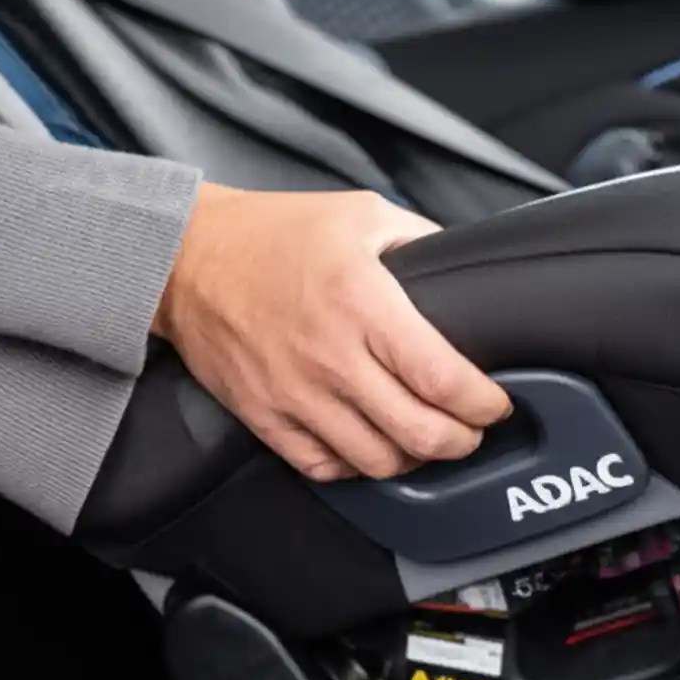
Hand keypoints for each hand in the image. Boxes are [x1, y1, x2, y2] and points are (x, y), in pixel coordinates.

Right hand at [153, 184, 512, 481]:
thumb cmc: (272, 234)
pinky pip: (324, 467)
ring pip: (376, 462)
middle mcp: (330, 356)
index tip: (493, 403)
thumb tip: (465, 271)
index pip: (442, 378)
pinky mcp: (265, 416)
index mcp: (361, 301)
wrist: (186, 258)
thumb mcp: (361, 213)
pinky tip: (370, 445)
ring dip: (414, 460)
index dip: (483, 404)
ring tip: (425, 440)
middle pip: (418, 433)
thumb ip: (421, 240)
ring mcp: (294, 393)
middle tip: (470, 429)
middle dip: (462, 440)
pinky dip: (358, 467)